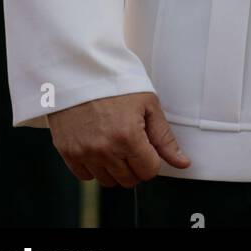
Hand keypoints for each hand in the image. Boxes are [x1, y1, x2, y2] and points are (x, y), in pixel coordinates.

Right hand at [48, 92, 190, 186]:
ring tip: (114, 141)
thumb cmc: (116, 82)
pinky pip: (85, 176)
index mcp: (128, 136)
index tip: (147, 145)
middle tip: (132, 142)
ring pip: (108, 181)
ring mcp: (84, 152)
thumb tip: (183, 163)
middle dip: (135, 165)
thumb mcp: (148, 104)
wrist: (80, 69)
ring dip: (115, 167)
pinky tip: (98, 144)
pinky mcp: (67, 152)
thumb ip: (165, 138)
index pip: (149, 171)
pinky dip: (94, 166)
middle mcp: (105, 149)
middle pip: (129, 180)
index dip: (152, 159)